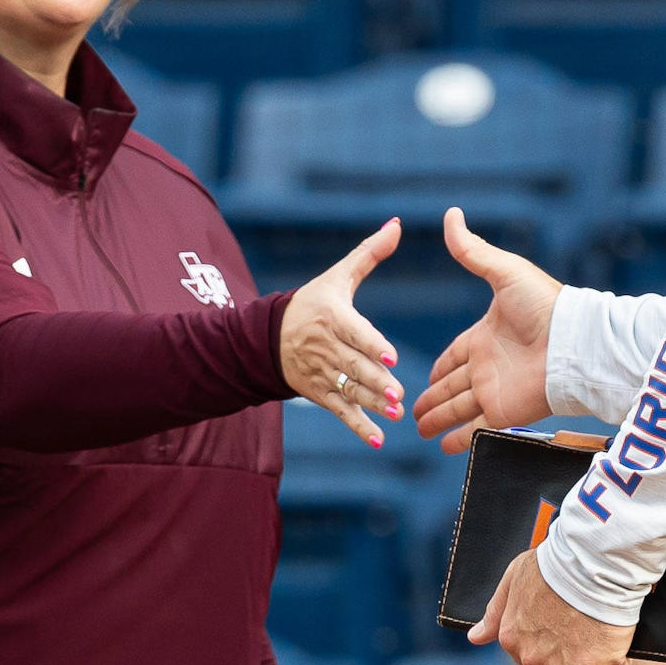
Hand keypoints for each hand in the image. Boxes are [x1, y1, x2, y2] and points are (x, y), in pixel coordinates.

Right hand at [278, 219, 403, 443]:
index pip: (355, 332)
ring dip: (371, 404)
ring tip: (393, 414)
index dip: (372, 345)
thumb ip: (369, 253)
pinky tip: (377, 440)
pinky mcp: (318, 392)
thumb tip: (398, 224)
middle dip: (375, 381)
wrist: (267, 336)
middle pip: (354, 366)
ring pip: (349, 389)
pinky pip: (339, 410)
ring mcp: (321, 372)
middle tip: (398, 394)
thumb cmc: (312, 302)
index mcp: (333, 317)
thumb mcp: (337, 276)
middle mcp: (325, 347)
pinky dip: (357, 426)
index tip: (390, 357)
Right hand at [415, 208, 562, 442]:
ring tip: (418, 429)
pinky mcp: (503, 413)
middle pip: (452, 386)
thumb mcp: (504, 273)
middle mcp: (488, 366)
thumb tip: (451, 215)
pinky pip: (475, 429)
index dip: (440, 366)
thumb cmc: (545, 305)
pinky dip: (459, 440)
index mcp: (486, 335)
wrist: (574, 342)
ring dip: (438, 420)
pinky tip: (443, 447)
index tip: (425, 377)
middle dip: (431, 398)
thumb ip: (473, 251)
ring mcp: (496, 391)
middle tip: (409, 408)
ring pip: (457, 409)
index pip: (455, 355)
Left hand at [469, 545, 631, 664]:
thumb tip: (475, 638)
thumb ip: (495, 612)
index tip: (562, 620)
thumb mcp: (513, 581)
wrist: (591, 563)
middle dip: (569, 650)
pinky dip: (620, 655)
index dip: (549, 637)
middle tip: (583, 622)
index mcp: (513, 641)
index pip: (529, 654)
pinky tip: (618, 632)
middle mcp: (536, 661)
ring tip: (600, 625)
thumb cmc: (553, 566)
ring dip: (594, 654)